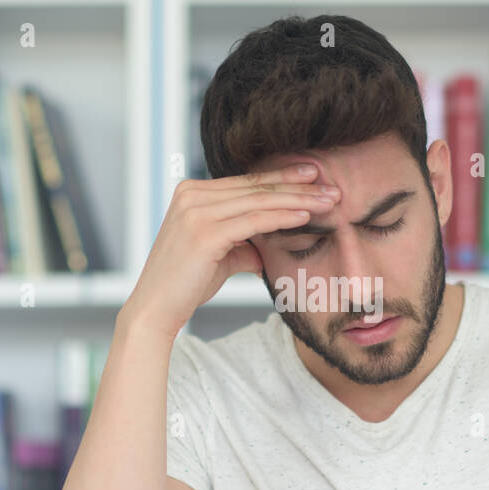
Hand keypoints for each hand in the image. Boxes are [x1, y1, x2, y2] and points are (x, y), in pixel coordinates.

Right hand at [122, 164, 339, 338]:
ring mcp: (195, 211)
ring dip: (299, 200)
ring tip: (330, 200)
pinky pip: (253, 220)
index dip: (284, 180)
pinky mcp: (203, 231)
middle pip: (256, 187)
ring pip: (259, 201)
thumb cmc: (187, 284)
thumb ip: (244, 243)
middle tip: (333, 187)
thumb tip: (268, 246)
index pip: (248, 183)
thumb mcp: (221, 255)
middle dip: (298, 187)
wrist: (155, 310)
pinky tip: (305, 216)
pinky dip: (282, 217)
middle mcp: (191, 194)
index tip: (315, 179)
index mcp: (193, 193)